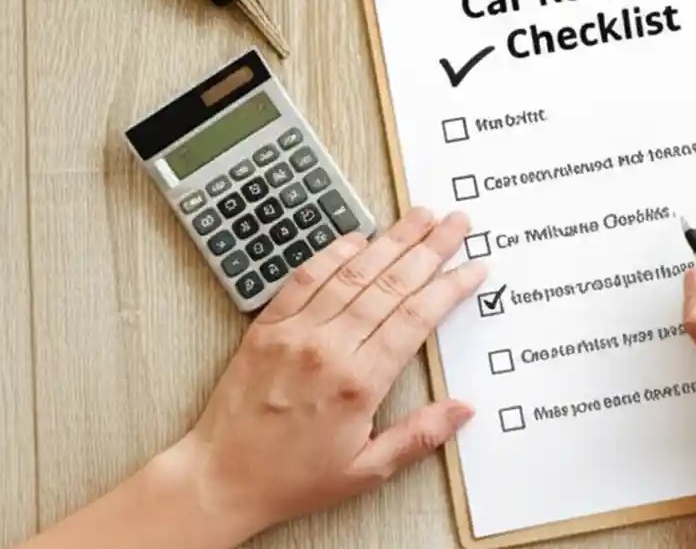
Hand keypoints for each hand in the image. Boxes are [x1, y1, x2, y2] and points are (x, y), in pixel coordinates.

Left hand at [164, 208, 484, 539]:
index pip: (417, 318)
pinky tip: (356, 237)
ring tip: (419, 217)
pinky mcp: (267, 327)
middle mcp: (328, 348)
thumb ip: (419, 436)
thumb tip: (463, 410)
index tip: (474, 268)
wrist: (221, 477)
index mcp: (358, 383)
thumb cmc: (292, 478)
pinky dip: (333, 253)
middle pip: (392, 283)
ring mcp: (295, 332)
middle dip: (430, 248)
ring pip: (353, 273)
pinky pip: (305, 278)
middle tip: (456, 223)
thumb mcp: (366, 470)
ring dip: (391, 240)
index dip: (450, 287)